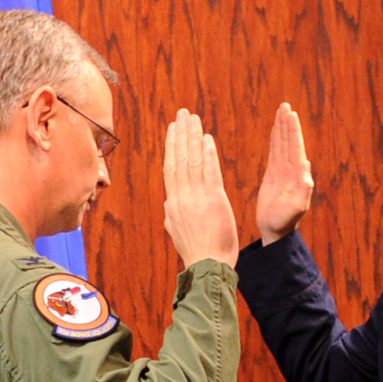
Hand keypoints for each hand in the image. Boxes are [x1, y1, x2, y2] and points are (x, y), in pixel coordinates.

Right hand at [163, 108, 238, 267]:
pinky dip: (208, 154)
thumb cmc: (196, 252)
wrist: (208, 267)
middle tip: (183, 114)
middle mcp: (182, 198)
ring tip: (194, 118)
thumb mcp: (178, 232)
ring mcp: (197, 198)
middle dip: (181, 134)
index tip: (173, 129)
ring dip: (193, 137)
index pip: (170, 168)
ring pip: (193, 161)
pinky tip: (207, 139)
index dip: (172, 146)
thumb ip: (172, 215)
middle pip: (180, 159)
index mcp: (173, 204)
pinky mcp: (214, 201)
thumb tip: (168, 203)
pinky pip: (210, 172)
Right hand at [257, 102, 313, 243]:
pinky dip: (275, 140)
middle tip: (285, 105)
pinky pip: (275, 152)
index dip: (293, 130)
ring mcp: (283, 171)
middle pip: (289, 141)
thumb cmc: (285, 221)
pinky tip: (275, 129)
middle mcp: (292, 170)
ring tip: (281, 110)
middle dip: (287, 123)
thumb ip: (303, 190)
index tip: (290, 114)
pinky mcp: (273, 175)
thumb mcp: (296, 207)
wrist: (275, 230)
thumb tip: (306, 171)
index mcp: (298, 174)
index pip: (296, 147)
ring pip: (282, 144)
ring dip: (281, 128)